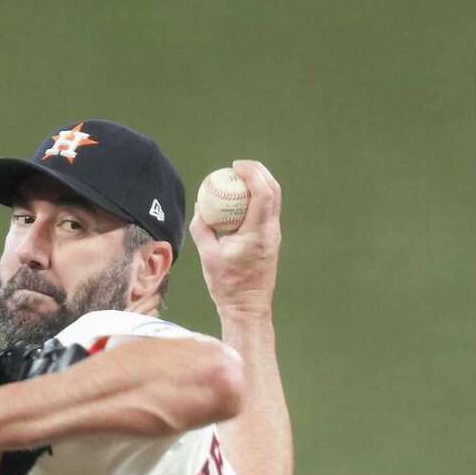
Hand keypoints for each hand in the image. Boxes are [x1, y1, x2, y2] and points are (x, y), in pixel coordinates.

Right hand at [190, 159, 281, 318]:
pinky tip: (240, 202)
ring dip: (258, 184)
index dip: (251, 172)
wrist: (247, 308)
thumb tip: (200, 207)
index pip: (262, 192)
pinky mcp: (272, 240)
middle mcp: (271, 231)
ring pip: (273, 199)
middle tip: (238, 167)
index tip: (235, 166)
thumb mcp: (208, 257)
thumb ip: (202, 228)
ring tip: (239, 180)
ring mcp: (274, 236)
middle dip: (258, 171)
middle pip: (273, 189)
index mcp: (257, 233)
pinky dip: (256, 200)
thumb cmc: (227, 286)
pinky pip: (267, 211)